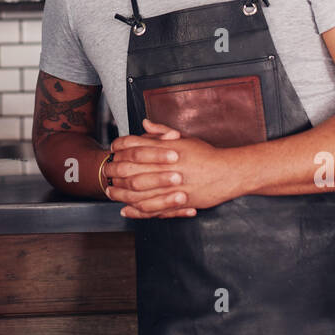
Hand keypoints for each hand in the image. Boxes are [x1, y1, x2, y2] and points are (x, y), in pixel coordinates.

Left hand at [107, 119, 240, 217]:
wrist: (228, 172)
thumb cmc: (206, 155)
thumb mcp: (185, 138)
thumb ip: (162, 132)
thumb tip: (145, 124)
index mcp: (166, 148)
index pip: (135, 145)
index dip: (120, 148)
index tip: (112, 151)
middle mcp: (166, 166)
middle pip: (131, 169)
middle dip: (115, 172)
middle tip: (106, 173)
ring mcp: (171, 186)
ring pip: (138, 191)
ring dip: (121, 193)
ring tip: (111, 193)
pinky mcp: (177, 202)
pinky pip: (152, 208)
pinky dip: (136, 211)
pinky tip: (127, 210)